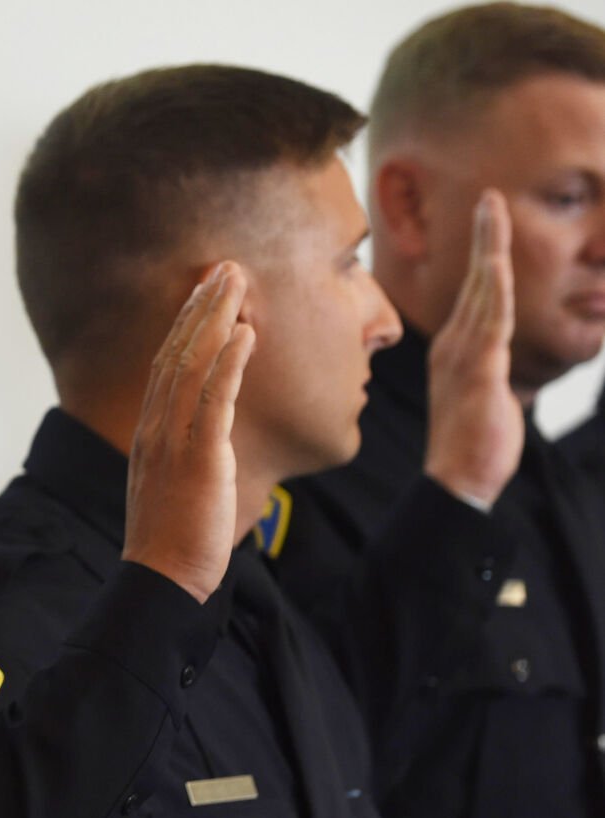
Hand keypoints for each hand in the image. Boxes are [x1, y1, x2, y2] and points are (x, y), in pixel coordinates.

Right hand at [123, 262, 255, 603]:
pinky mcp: (197, 459)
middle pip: (175, 353)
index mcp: (149, 434)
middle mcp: (154, 429)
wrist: (162, 580)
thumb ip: (187, 456)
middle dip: (200, 307)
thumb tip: (209, 441)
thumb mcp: (175, 487)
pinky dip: (229, 363)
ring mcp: (172, 442)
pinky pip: (213, 400)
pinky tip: (246, 333)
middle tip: (224, 268)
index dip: (186, 324)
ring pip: (191, 366)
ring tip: (237, 282)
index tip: (206, 292)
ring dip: (216, 319)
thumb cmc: (174, 542)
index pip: (165, 366)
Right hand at [425, 189, 519, 509]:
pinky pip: (490, 323)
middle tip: (489, 197)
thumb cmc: (471, 447)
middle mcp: (455, 345)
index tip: (488, 219)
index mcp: (457, 350)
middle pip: (474, 281)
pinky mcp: (478, 371)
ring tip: (492, 211)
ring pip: (482, 292)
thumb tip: (503, 376)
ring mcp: (464, 356)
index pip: (474, 293)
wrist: (456, 480)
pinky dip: (493, 290)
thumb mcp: (486, 400)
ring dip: (489, 248)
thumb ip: (492, 377)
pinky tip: (496, 264)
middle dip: (484, 236)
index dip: (482, 254)